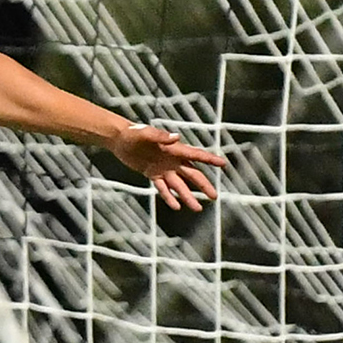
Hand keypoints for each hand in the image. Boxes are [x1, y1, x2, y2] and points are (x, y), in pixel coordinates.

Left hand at [110, 123, 224, 211]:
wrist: (119, 139)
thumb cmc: (132, 133)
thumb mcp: (145, 133)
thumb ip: (160, 136)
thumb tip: (176, 138)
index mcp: (174, 149)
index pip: (196, 155)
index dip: (209, 159)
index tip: (223, 164)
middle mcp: (172, 160)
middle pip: (192, 175)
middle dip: (203, 186)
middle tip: (214, 197)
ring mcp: (163, 168)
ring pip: (179, 185)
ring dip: (188, 197)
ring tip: (198, 208)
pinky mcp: (152, 174)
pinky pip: (163, 188)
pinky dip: (169, 197)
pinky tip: (176, 206)